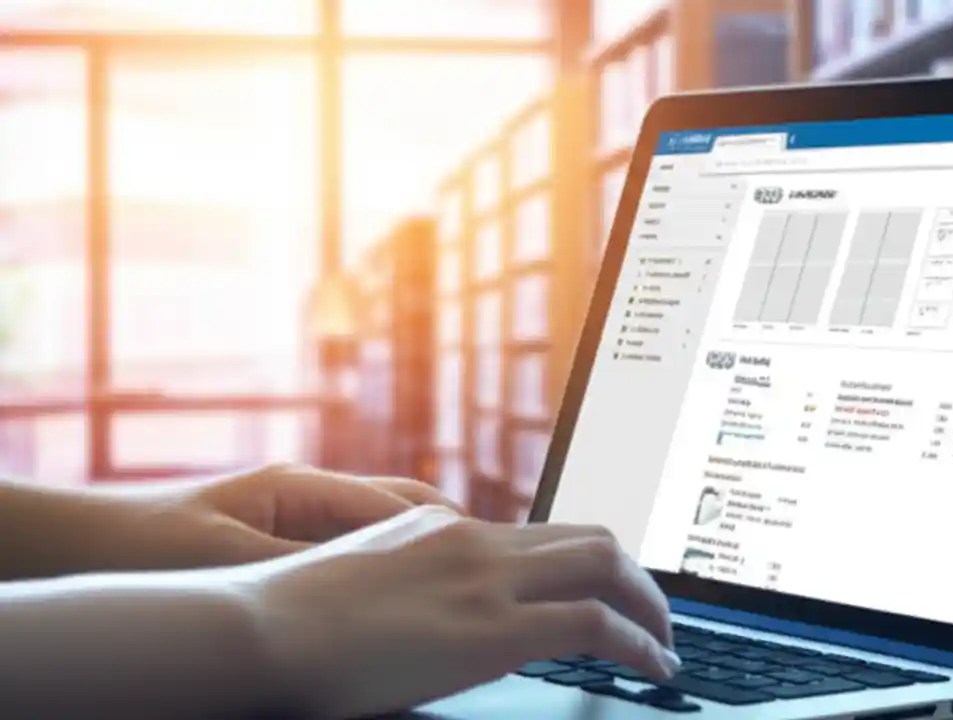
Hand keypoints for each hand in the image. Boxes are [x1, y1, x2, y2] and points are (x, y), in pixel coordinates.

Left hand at [125, 463, 465, 568]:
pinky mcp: (288, 541)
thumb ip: (303, 569)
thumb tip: (375, 578)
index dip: (448, 529)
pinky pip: (355, 552)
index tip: (488, 556)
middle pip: (404, 508)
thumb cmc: (154, 547)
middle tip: (493, 570)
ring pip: (385, 529)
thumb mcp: (232, 560)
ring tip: (464, 587)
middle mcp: (308, 494)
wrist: (91, 543)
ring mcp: (300, 516)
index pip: (397, 503)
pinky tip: (404, 601)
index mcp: (299, 487)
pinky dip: (387, 569)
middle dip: (451, 535)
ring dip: (423, 552)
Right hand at [245, 506, 679, 718]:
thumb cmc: (289, 618)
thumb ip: (409, 583)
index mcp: (444, 528)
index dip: (588, 561)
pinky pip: (595, 625)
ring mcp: (487, 579)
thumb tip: (430, 614)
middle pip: (588, 538)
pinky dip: (639, 642)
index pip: (542, 533)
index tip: (609, 589)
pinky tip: (654, 666)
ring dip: (649, 605)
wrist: (260, 629)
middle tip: (654, 613)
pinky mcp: (492, 629)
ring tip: (665, 642)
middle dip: (635, 576)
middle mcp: (476, 540)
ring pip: (605, 568)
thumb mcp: (361, 580)